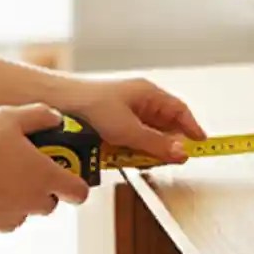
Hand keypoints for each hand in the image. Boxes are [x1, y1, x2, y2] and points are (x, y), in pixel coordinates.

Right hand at [0, 104, 90, 236]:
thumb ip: (40, 116)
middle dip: (40, 191)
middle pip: (47, 204)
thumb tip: (55, 118)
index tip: (70, 179)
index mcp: (45, 178)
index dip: (77, 186)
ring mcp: (3, 220)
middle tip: (23, 172)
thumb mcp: (11, 117)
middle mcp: (29, 204)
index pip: (78, 192)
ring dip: (12, 202)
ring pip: (17, 214)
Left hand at [55, 76, 206, 162]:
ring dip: (148, 149)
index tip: (201, 143)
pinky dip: (131, 151)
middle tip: (172, 160)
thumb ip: (155, 144)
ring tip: (147, 161)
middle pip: (164, 125)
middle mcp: (137, 101)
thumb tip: (180, 153)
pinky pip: (130, 140)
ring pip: (146, 135)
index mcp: (147, 93)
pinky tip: (127, 159)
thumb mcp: (127, 129)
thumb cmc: (88, 104)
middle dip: (169, 143)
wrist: (53, 104)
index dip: (192, 127)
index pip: (179, 111)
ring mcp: (123, 113)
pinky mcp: (110, 126)